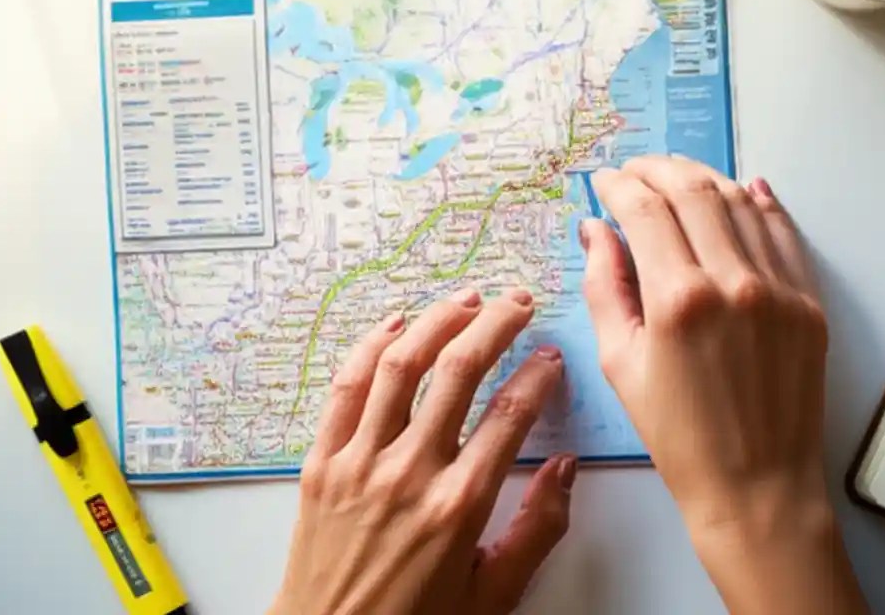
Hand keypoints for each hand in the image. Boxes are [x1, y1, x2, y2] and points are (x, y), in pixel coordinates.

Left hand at [271, 289, 576, 614]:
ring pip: (403, 365)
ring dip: (439, 320)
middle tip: (518, 305)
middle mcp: (409, 473)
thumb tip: (565, 469)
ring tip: (467, 299)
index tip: (551, 357)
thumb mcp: (494, 593)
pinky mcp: (320, 463)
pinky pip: (346, 387)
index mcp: (459, 505)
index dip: (538, 374)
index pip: (511, 414)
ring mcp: (358, 463)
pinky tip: (396, 324)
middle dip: (497, 326)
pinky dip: (371, 346)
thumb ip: (537, 529)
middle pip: (460, 370)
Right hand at [584, 155, 865, 613]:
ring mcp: (779, 289)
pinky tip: (744, 188)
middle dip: (657, 169)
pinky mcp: (809, 302)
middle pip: (693, 191)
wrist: (758, 487)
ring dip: (705, 178)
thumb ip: (605, 287)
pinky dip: (760, 203)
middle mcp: (734, 281)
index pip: (645, 210)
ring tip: (679, 176)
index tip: (605, 182)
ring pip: (740, 201)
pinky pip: (783, 233)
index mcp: (679, 299)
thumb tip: (596, 229)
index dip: (620, 186)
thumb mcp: (621, 365)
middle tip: (636, 170)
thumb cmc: (679, 437)